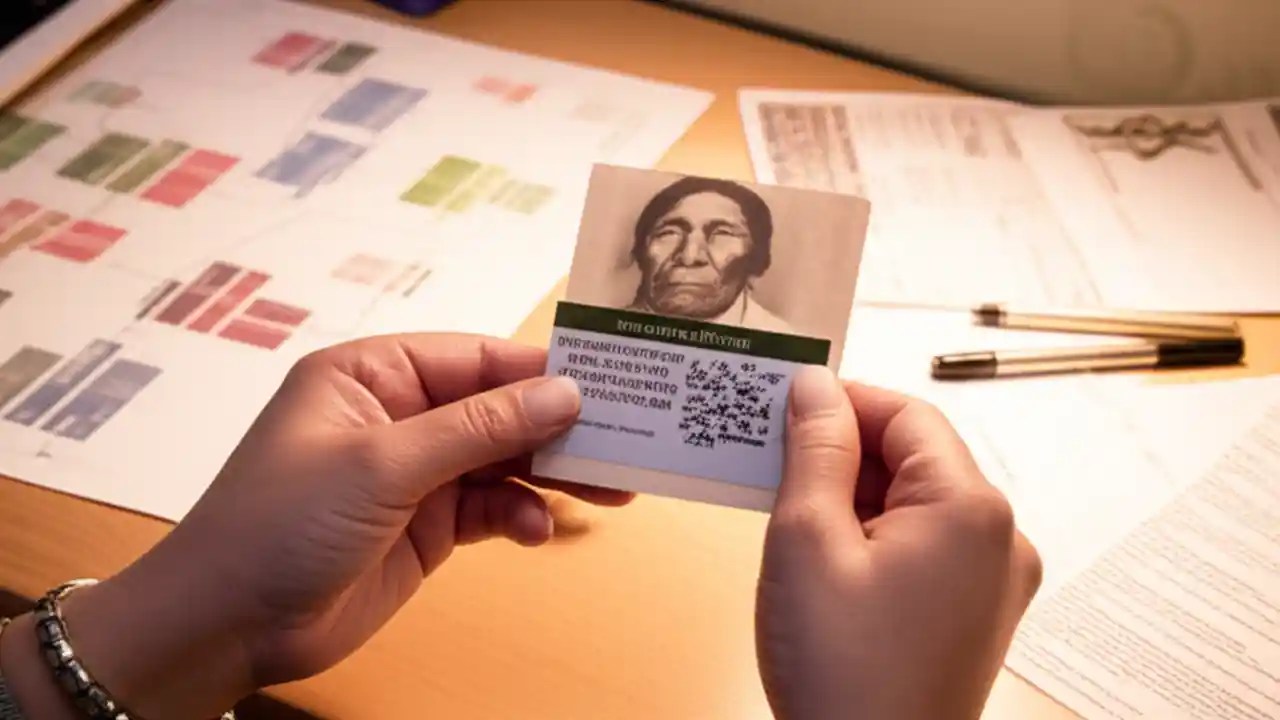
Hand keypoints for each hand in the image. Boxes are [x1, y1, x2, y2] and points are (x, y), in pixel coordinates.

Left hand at [0, 334, 629, 718]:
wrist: (226, 626)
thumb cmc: (281, 522)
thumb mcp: (383, 464)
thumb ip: (480, 428)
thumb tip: (565, 393)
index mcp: (373, 375)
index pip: (475, 358)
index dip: (540, 369)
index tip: (608, 382)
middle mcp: (398, 415)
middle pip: (498, 409)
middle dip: (558, 427)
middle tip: (628, 440)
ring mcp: (415, 473)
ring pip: (503, 459)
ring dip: (551, 474)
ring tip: (610, 489)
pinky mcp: (427, 526)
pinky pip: (490, 508)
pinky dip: (518, 517)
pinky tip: (536, 531)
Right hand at [756, 367, 1041, 719]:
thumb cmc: (840, 672)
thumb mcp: (806, 541)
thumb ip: (814, 449)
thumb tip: (814, 384)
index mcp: (972, 510)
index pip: (907, 414)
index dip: (841, 402)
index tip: (782, 408)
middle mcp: (1000, 539)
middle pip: (915, 456)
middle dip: (841, 452)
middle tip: (771, 464)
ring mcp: (994, 582)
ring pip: (914, 502)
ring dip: (851, 496)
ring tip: (788, 518)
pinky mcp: (974, 614)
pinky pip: (923, 546)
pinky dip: (872, 536)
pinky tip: (821, 556)